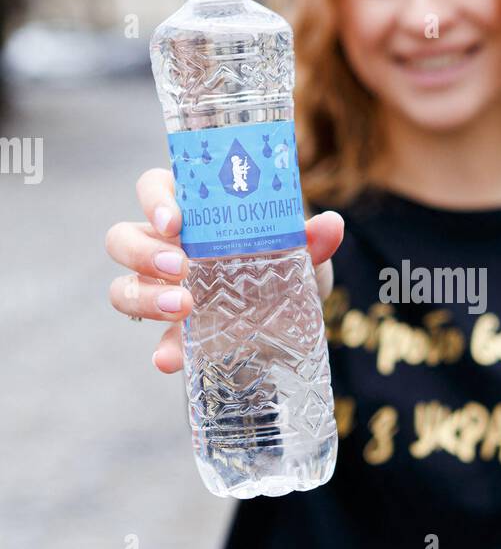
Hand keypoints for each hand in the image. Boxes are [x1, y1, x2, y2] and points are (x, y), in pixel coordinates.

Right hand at [106, 166, 344, 373]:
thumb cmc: (285, 266)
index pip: (153, 188)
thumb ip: (311, 239)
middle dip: (142, 252)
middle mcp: (166, 248)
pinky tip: (171, 359)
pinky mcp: (176, 334)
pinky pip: (157, 341)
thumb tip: (330, 225)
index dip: (154, 199)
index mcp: (192, 212)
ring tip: (181, 308)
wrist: (293, 320)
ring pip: (123, 287)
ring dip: (143, 297)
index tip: (175, 221)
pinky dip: (164, 351)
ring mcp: (163, 291)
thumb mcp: (302, 251)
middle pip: (122, 238)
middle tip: (180, 268)